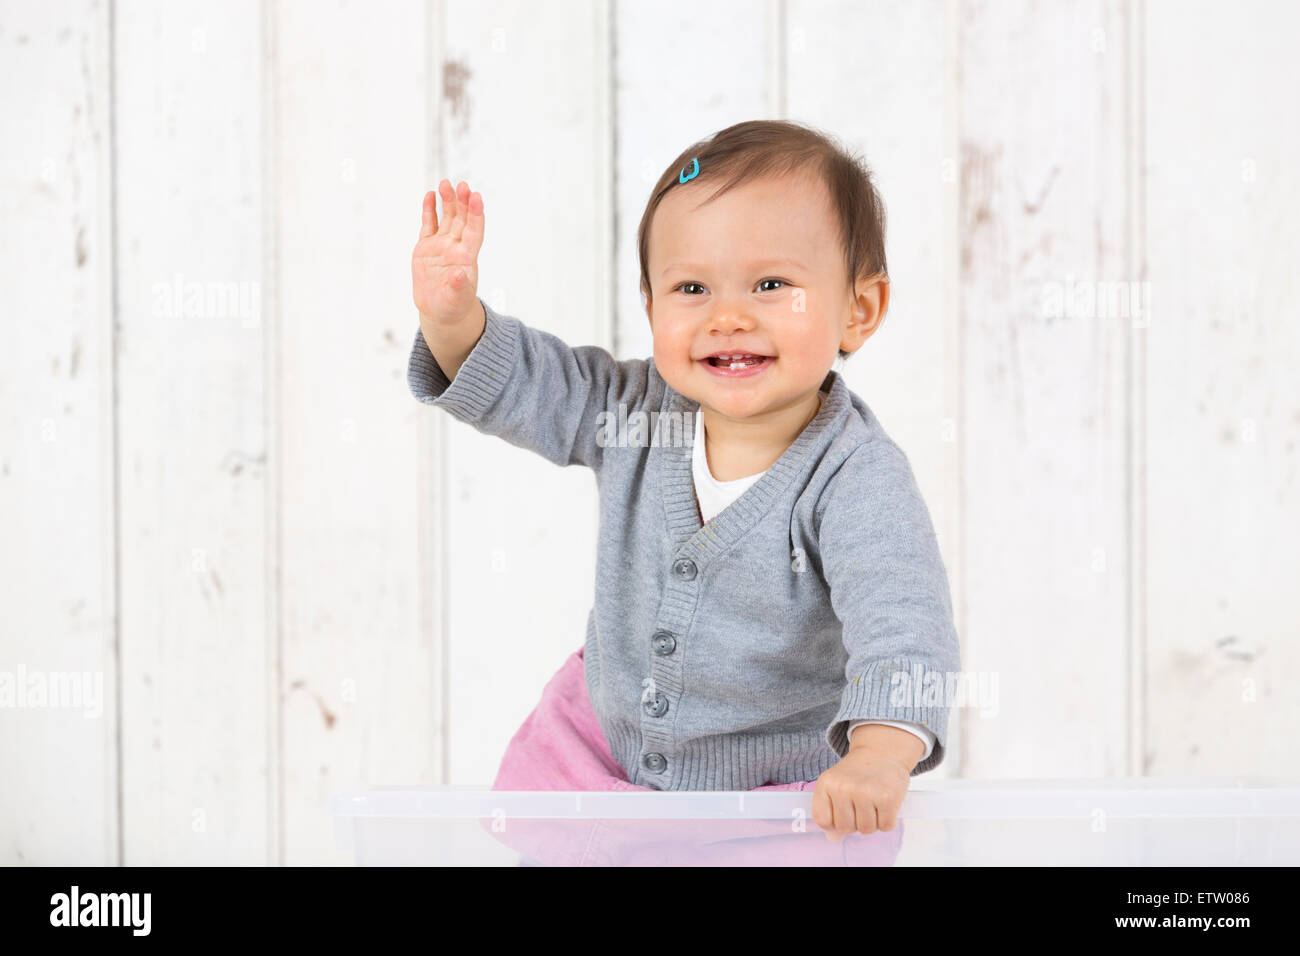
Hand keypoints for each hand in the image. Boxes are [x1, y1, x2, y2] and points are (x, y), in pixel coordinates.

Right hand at [412, 179, 484, 324]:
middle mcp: (456, 247)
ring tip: (445, 184)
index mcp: (466, 258)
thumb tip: (460, 273)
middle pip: (461, 219)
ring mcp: (441, 245)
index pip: (474, 231)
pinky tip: (429, 195)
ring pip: (446, 217)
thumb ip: (459, 287)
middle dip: (462, 202)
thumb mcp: (456, 300)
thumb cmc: (453, 307)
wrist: (439, 312)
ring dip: (447, 200)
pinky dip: (429, 210)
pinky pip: (429, 224)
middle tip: (462, 185)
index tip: (476, 197)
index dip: (476, 214)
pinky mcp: (426, 247)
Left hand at [811, 746, 911, 841]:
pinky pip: (885, 826)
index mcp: (826, 783)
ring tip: (873, 802)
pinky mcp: (887, 798)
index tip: (842, 811)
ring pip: (866, 830)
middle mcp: (844, 787)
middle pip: (845, 828)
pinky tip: (884, 803)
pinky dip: (886, 820)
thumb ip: (829, 811)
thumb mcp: (836, 784)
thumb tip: (832, 839)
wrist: (882, 752)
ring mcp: (866, 792)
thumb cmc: (858, 772)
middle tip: (861, 803)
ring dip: (872, 821)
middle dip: (855, 822)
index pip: (822, 820)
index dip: (834, 822)